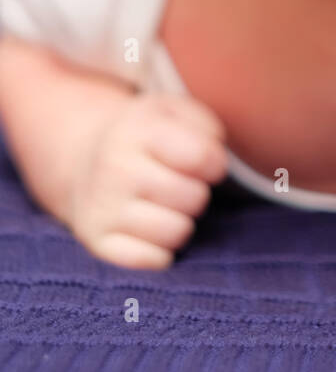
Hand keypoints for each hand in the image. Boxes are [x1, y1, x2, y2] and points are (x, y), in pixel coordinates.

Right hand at [66, 92, 228, 268]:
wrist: (84, 158)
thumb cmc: (144, 136)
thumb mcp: (172, 111)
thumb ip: (203, 124)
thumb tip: (215, 159)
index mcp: (137, 130)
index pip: (202, 156)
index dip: (215, 163)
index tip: (205, 162)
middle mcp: (115, 169)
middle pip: (194, 198)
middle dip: (196, 192)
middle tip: (179, 184)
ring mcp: (102, 208)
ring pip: (177, 232)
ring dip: (181, 221)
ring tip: (166, 206)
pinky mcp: (97, 241)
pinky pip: (153, 260)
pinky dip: (161, 250)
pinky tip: (150, 229)